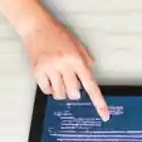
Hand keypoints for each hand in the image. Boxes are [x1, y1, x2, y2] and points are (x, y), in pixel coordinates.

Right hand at [0, 0, 107, 119]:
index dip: (99, 103)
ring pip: (60, 94)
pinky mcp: (37, 70)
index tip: (104, 116)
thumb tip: (89, 80)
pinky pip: (46, 90)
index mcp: (77, 60)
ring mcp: (49, 68)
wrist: (36, 25)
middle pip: (74, 93)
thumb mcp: (79, 46)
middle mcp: (64, 65)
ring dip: (62, 92)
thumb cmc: (59, 35)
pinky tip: (50, 79)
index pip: (91, 86)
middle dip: (74, 92)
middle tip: (71, 83)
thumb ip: (87, 63)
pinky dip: (50, 89)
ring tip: (60, 80)